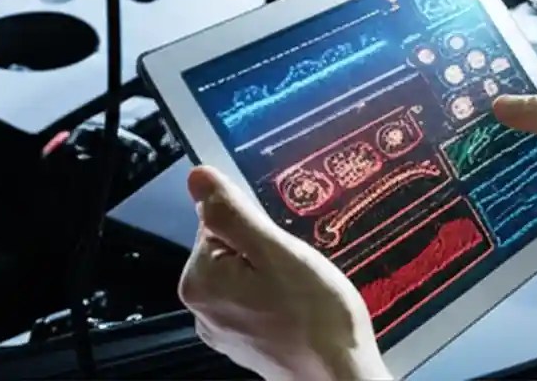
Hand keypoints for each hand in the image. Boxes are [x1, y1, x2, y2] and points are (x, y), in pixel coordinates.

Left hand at [179, 166, 389, 380]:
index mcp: (199, 280)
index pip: (217, 221)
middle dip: (264, 249)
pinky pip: (255, 299)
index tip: (279, 248)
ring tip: (299, 291)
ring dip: (272, 273)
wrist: (339, 377)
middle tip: (294, 270)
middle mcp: (201, 307)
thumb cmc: (315, 317)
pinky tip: (298, 308)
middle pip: (229, 247)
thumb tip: (197, 176)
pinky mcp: (243, 341)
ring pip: (245, 273)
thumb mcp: (276, 250)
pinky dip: (276, 297)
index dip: (255, 226)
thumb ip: (233, 213)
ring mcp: (222, 328)